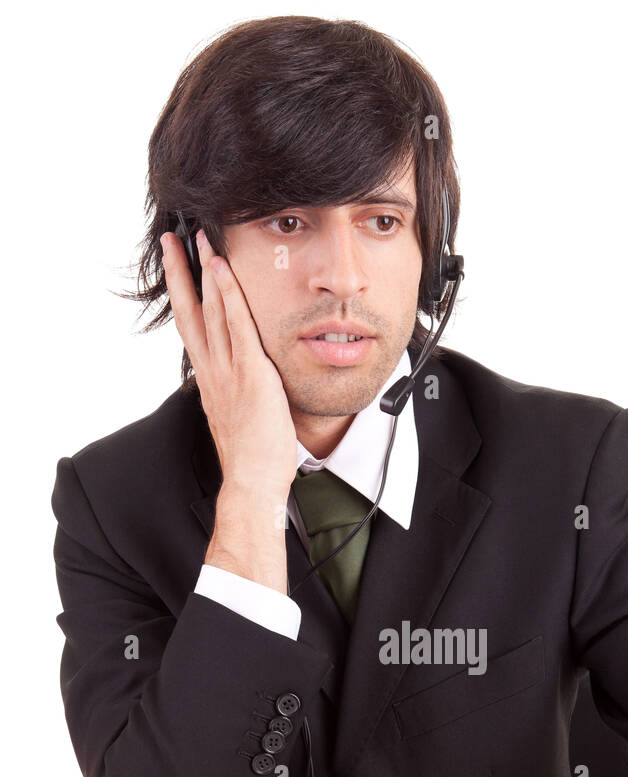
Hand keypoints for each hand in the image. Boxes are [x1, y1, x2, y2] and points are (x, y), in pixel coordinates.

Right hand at [160, 227, 296, 497]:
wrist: (252, 481)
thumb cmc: (252, 458)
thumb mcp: (239, 419)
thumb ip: (236, 395)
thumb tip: (243, 387)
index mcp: (209, 381)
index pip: (192, 329)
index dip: (184, 296)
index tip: (177, 270)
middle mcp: (212, 371)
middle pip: (189, 311)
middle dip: (180, 272)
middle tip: (171, 239)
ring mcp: (228, 371)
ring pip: (210, 311)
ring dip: (204, 272)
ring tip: (199, 240)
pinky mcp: (250, 373)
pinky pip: (237, 325)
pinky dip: (229, 295)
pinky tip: (224, 270)